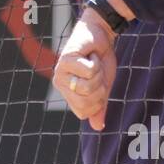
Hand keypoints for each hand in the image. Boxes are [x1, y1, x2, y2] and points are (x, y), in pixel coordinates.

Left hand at [54, 8, 116, 129]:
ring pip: (87, 86)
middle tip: (96, 72)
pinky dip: (95, 61)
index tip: (99, 85)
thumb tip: (97, 128)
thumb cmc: (100, 60)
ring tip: (92, 62)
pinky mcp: (65, 59)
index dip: (98, 101)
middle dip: (99, 87)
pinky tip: (90, 54)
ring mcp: (60, 71)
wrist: (101, 36)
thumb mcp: (103, 87)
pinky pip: (88, 71)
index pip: (84, 113)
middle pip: (86, 101)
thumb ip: (99, 106)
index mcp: (68, 94)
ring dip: (98, 73)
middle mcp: (60, 84)